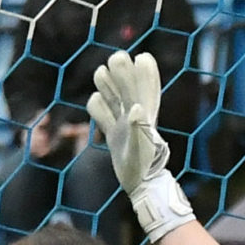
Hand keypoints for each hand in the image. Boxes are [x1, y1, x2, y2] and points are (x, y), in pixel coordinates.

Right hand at [87, 51, 172, 191]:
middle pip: (127, 84)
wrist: (139, 185)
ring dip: (105, 82)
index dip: (145, 70)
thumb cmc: (144, 168)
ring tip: (101, 74)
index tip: (141, 59)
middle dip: (120, 70)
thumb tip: (137, 107)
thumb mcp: (142, 148)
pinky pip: (99, 111)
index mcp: (147, 111)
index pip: (148, 83)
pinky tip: (96, 105)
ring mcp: (122, 121)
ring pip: (111, 93)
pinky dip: (96, 105)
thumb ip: (139, 127)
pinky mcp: (112, 131)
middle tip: (115, 62)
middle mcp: (135, 112)